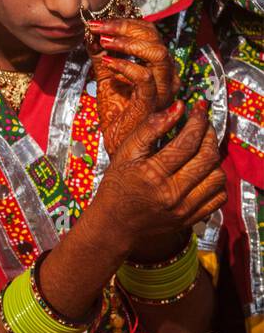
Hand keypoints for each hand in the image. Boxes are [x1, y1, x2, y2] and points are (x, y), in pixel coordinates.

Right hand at [86, 100, 225, 260]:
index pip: (187, 142)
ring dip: (214, 158)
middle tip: (203, 125)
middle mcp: (171, 192)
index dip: (197, 122)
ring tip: (203, 148)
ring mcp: (184, 208)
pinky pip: (218, 197)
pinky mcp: (191, 218)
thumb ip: (149, 129)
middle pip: (207, 158)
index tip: (198, 109)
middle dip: (210, 135)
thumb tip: (177, 108)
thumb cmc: (116, 186)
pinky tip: (204, 172)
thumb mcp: (124, 154)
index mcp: (151, 174)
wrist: (114, 224)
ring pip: (217, 177)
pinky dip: (217, 181)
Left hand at [88, 17, 176, 153]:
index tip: (97, 23)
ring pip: (158, 54)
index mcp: (156, 67)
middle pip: (155, 38)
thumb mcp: (105, 79)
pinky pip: (146, 78)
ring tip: (104, 42)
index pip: (149, 34)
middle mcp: (165, 76)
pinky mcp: (152, 103)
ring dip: (129, 43)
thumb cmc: (116, 114)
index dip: (124, 24)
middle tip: (98, 27)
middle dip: (125, 28)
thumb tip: (90, 33)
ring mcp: (162, 90)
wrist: (119, 145)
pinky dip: (126, 66)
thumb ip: (101, 56)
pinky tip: (108, 63)